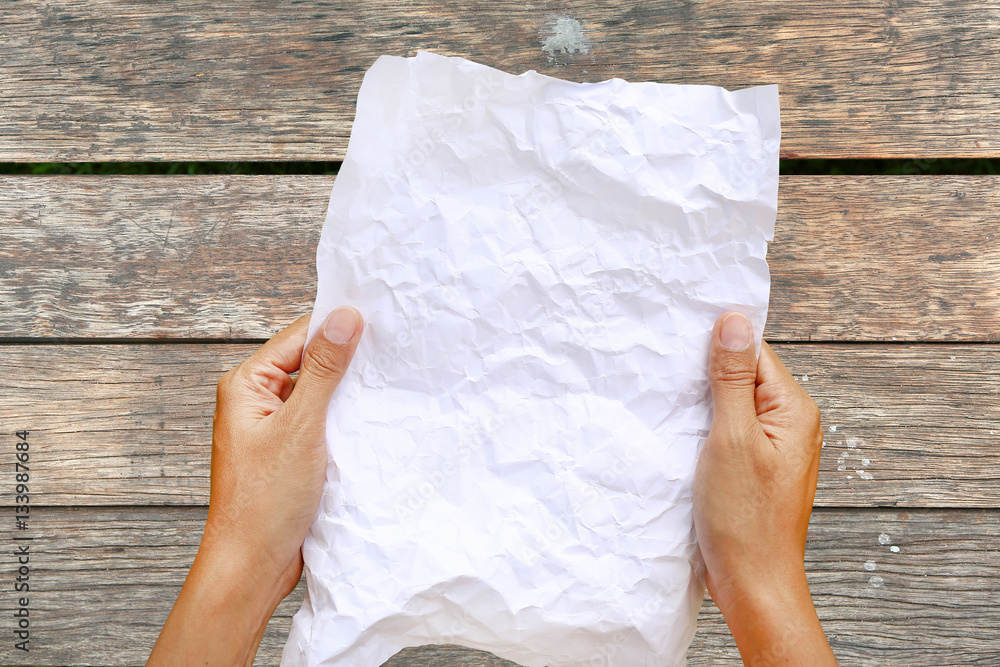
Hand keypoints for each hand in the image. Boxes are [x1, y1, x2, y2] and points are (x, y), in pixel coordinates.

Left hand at [148, 307, 363, 665]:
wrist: (253, 566)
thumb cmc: (264, 501)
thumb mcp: (301, 427)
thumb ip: (324, 370)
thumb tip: (345, 316)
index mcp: (246, 385)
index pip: (299, 337)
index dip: (338, 327)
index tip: (382, 319)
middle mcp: (256, 401)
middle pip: (310, 362)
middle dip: (347, 360)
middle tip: (393, 351)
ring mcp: (273, 428)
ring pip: (320, 394)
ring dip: (348, 393)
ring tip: (389, 383)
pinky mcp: (290, 453)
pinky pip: (322, 422)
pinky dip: (344, 420)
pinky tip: (372, 420)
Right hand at [693, 311, 835, 665]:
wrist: (751, 584)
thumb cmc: (745, 519)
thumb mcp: (732, 438)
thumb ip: (731, 378)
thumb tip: (734, 321)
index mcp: (794, 409)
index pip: (754, 351)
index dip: (717, 344)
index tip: (678, 341)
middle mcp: (790, 423)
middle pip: (742, 375)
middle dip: (706, 375)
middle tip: (666, 377)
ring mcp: (772, 447)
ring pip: (731, 404)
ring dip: (702, 404)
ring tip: (671, 407)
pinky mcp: (753, 466)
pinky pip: (727, 431)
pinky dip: (703, 428)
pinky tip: (682, 434)